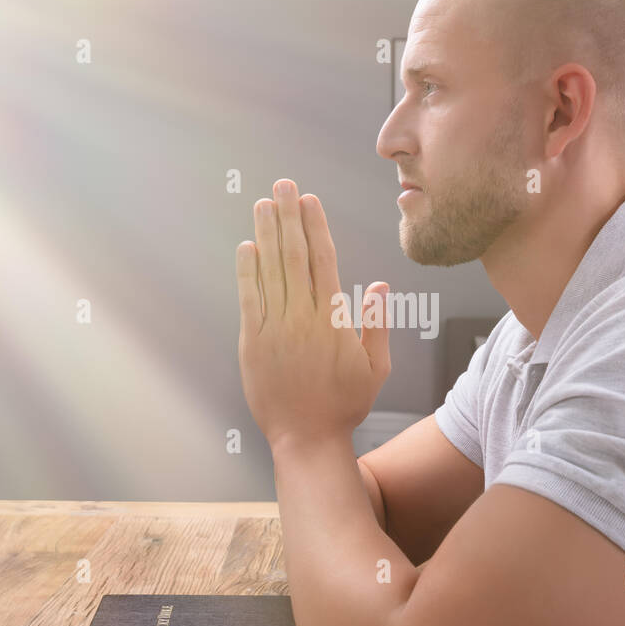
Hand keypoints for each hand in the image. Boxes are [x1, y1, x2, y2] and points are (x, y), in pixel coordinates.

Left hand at [236, 178, 390, 450]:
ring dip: (266, 234)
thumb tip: (377, 284)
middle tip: (283, 186)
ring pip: (270, 271)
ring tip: (262, 204)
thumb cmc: (345, 405)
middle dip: (288, 217)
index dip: (315, 226)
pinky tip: (247, 247)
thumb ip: (376, 324)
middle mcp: (303, 318)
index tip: (309, 200)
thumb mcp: (375, 367)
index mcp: (333, 320)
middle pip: (294, 256)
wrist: (307, 439)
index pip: (323, 260)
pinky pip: (249, 299)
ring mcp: (275, 329)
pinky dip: (247, 271)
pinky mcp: (252, 343)